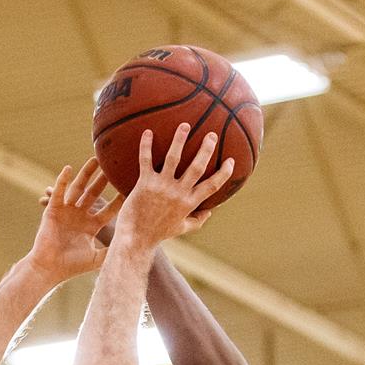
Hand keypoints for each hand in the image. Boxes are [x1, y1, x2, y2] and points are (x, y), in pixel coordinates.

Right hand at [29, 160, 118, 279]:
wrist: (50, 268)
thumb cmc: (71, 266)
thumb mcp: (96, 258)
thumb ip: (112, 252)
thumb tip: (132, 249)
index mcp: (91, 226)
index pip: (108, 210)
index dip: (119, 200)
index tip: (130, 188)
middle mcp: (80, 216)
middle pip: (94, 194)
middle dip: (104, 180)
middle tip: (114, 166)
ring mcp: (66, 211)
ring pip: (78, 188)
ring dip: (86, 173)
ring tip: (95, 159)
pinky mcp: (53, 210)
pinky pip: (60, 192)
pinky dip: (62, 180)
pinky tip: (68, 168)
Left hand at [114, 124, 235, 247]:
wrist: (135, 239)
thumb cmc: (158, 234)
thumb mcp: (181, 228)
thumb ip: (197, 220)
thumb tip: (210, 212)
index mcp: (189, 203)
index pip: (212, 186)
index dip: (223, 173)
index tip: (230, 160)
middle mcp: (178, 193)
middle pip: (197, 167)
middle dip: (206, 149)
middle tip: (211, 134)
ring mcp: (161, 187)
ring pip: (173, 158)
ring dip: (179, 140)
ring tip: (184, 125)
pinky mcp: (144, 183)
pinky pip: (145, 160)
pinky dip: (145, 145)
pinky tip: (147, 131)